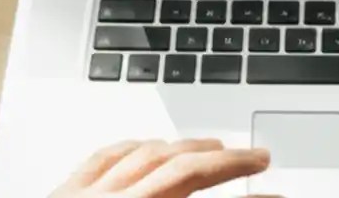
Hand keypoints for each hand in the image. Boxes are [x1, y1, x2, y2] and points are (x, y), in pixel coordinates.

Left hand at [51, 139, 270, 197]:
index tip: (278, 196)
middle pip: (183, 169)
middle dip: (228, 160)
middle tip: (260, 158)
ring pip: (146, 155)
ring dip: (186, 146)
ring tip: (214, 147)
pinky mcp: (59, 196)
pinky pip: (103, 158)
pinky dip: (135, 147)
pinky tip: (149, 146)